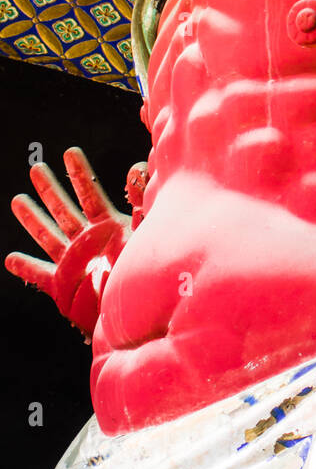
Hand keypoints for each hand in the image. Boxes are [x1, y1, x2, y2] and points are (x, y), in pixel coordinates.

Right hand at [6, 149, 132, 339]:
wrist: (139, 315)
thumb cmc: (148, 274)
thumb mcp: (144, 233)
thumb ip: (140, 202)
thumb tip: (137, 168)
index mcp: (109, 227)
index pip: (90, 193)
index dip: (79, 174)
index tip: (70, 153)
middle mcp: (88, 242)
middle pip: (64, 209)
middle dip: (50, 188)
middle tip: (37, 167)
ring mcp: (73, 262)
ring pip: (47, 235)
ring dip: (32, 218)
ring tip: (18, 200)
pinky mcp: (62, 285)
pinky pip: (37, 275)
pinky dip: (24, 267)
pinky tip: (10, 259)